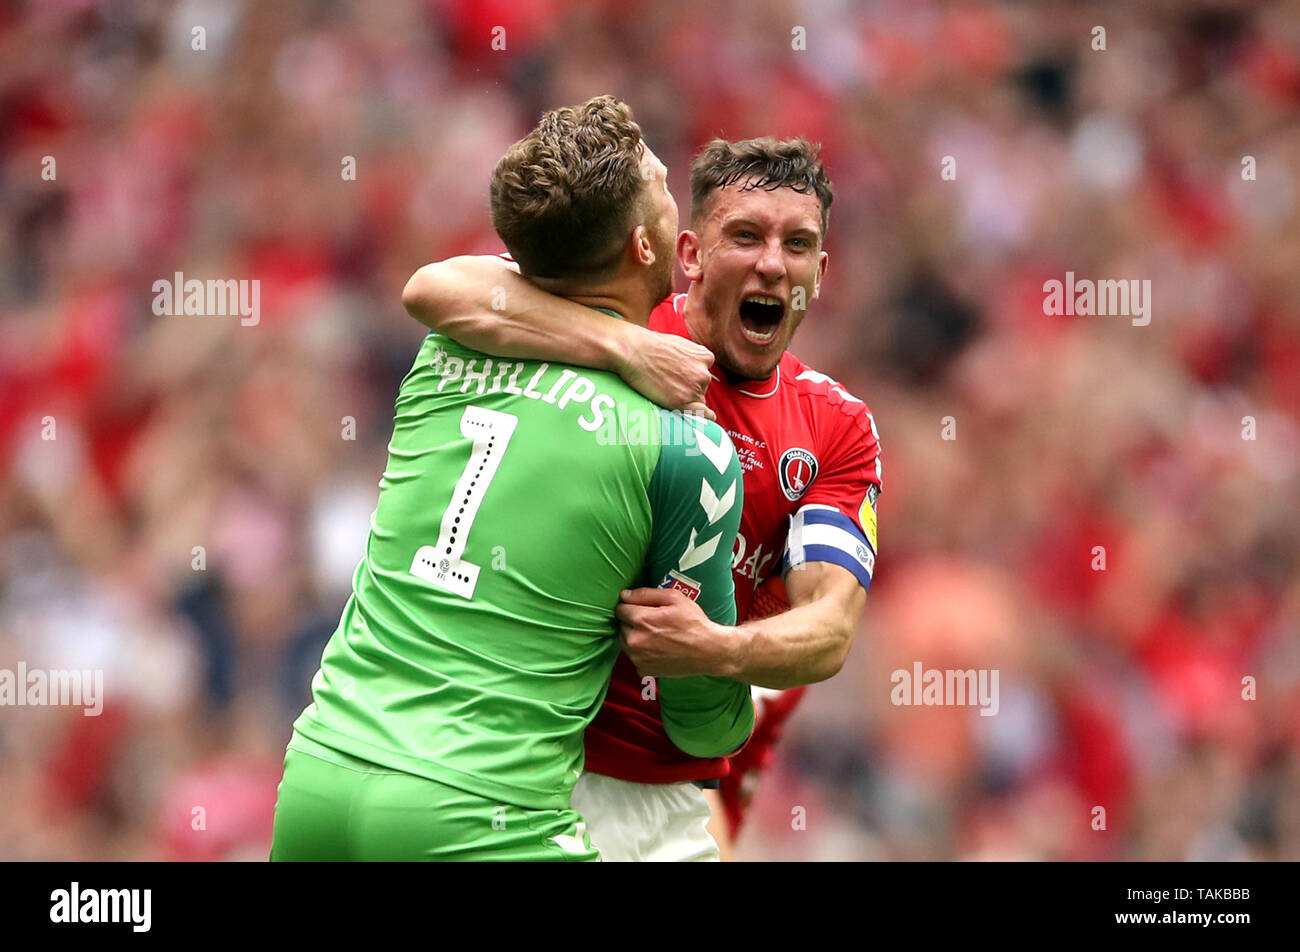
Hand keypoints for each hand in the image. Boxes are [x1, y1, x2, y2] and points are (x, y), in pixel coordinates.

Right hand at [613, 325, 715, 418]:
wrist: (633, 351)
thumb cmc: (650, 346)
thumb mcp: (679, 344)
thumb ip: (690, 357)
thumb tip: (690, 367)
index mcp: (704, 357)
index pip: (703, 372)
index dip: (691, 376)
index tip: (679, 377)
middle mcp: (704, 373)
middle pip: (701, 388)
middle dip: (688, 387)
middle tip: (668, 382)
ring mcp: (695, 388)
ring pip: (696, 400)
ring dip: (684, 399)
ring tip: (664, 390)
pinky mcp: (683, 401)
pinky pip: (698, 414)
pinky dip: (700, 416)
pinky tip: (701, 419)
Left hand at [616, 587, 739, 676]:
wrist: (708, 651)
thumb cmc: (693, 623)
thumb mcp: (674, 598)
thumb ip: (645, 594)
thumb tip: (624, 595)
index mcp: (641, 620)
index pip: (620, 609)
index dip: (632, 607)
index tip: (644, 609)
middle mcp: (635, 640)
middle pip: (622, 626)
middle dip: (633, 623)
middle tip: (654, 623)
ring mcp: (638, 658)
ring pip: (626, 642)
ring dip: (636, 637)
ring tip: (657, 636)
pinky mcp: (643, 670)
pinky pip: (634, 657)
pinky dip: (642, 653)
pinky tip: (658, 649)